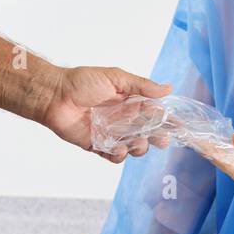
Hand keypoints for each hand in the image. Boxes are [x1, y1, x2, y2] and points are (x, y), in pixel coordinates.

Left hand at [42, 66, 171, 161]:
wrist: (55, 96)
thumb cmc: (83, 82)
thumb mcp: (116, 78)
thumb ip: (141, 86)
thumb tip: (168, 88)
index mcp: (129, 101)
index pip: (153, 113)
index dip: (166, 120)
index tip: (178, 126)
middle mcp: (122, 118)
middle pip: (147, 133)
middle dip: (157, 138)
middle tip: (161, 140)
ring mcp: (110, 133)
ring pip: (133, 146)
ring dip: (139, 148)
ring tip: (137, 144)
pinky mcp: (97, 145)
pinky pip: (113, 155)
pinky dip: (119, 155)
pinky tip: (119, 149)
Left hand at [206, 131, 233, 193]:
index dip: (220, 158)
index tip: (207, 146)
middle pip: (229, 169)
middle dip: (214, 154)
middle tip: (198, 140)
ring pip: (229, 168)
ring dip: (216, 154)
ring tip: (201, 141)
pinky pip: (232, 166)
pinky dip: (223, 156)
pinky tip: (213, 145)